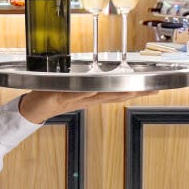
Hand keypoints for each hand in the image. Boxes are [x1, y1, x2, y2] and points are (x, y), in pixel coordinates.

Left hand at [18, 90, 157, 123]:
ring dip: (113, 92)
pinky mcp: (59, 97)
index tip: (155, 88)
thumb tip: (104, 79)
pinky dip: (82, 92)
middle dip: (133, 92)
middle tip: (151, 89)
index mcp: (91, 96)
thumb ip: (89, 86)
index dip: (137, 91)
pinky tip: (92, 89)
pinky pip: (73, 94)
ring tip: (131, 88)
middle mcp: (86, 98)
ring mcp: (73, 98)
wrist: (33, 109)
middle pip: (113, 95)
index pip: (117, 93)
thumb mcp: (76, 91)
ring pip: (97, 95)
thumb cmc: (53, 97)